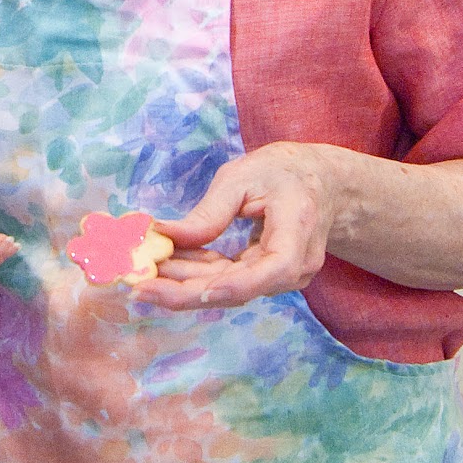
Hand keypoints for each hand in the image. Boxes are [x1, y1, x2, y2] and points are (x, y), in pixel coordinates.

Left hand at [132, 142, 339, 308]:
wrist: (321, 183)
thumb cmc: (282, 171)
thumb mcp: (243, 176)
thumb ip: (209, 212)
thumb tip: (164, 234)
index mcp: (299, 229)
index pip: (275, 268)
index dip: (236, 285)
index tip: (195, 291)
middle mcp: (297, 263)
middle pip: (240, 287)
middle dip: (186, 290)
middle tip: (140, 286)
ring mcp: (285, 276)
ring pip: (228, 287)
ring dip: (184, 283)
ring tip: (142, 274)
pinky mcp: (266, 277)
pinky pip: (228, 280)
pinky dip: (195, 274)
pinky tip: (163, 268)